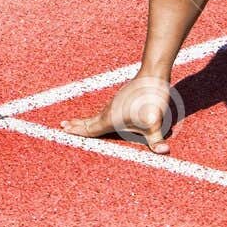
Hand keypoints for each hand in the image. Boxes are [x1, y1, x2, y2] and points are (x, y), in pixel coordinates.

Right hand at [61, 74, 176, 151]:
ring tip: (74, 123)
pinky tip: (99, 117)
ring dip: (84, 120)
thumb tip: (163, 151)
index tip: (64, 132)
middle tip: (62, 126)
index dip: (77, 132)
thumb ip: (157, 140)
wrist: (152, 76)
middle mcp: (108, 112)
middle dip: (76, 125)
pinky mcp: (120, 101)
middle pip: (88, 122)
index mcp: (110, 119)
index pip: (90, 129)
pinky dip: (94, 116)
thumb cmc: (150, 99)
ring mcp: (113, 105)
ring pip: (95, 116)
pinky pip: (102, 112)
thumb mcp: (155, 123)